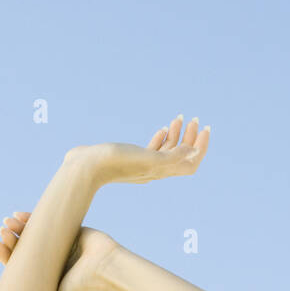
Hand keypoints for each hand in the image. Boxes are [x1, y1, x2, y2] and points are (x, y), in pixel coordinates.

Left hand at [0, 212, 117, 290]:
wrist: (104, 268)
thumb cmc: (81, 288)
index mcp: (45, 279)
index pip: (19, 266)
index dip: (4, 254)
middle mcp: (50, 263)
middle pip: (23, 249)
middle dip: (10, 240)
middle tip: (2, 232)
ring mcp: (58, 247)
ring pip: (32, 235)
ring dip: (18, 228)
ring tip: (8, 222)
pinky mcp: (67, 231)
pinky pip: (46, 223)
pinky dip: (31, 219)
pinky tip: (18, 215)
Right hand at [69, 113, 209, 184]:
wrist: (85, 167)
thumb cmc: (115, 162)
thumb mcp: (147, 158)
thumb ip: (171, 157)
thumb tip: (195, 153)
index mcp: (160, 172)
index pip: (190, 163)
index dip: (201, 147)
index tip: (205, 128)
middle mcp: (154, 171)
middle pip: (181, 156)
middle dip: (191, 138)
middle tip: (194, 119)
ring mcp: (142, 165)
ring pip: (167, 151)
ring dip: (176, 135)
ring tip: (179, 119)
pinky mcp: (130, 158)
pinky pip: (153, 150)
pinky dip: (161, 139)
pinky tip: (163, 129)